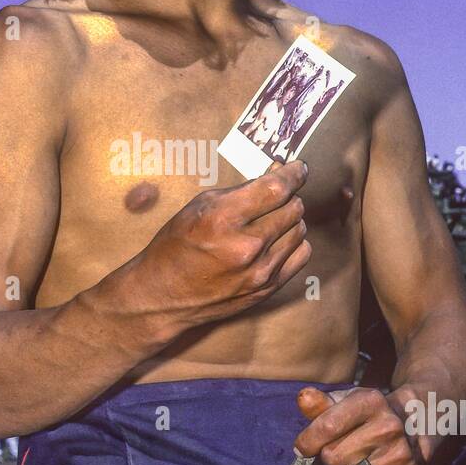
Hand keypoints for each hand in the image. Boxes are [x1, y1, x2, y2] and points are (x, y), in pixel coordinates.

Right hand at [127, 159, 310, 333]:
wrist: (163, 296)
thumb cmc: (176, 246)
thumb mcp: (198, 206)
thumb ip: (240, 191)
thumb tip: (276, 175)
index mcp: (223, 219)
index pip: (276, 188)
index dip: (293, 173)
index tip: (298, 168)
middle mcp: (246, 246)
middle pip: (293, 207)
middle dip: (287, 196)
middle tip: (275, 195)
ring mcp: (260, 271)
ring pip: (300, 229)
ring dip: (289, 219)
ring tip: (271, 219)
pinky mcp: (268, 288)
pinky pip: (302, 254)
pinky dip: (293, 242)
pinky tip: (277, 240)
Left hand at [294, 385, 421, 464]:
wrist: (417, 426)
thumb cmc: (370, 416)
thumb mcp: (347, 403)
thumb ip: (322, 404)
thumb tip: (304, 399)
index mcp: (371, 402)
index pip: (327, 426)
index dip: (308, 441)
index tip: (303, 447)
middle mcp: (389, 428)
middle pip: (332, 456)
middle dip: (330, 456)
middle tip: (343, 451)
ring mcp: (400, 456)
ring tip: (357, 464)